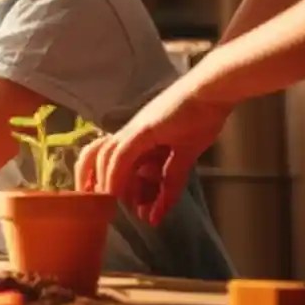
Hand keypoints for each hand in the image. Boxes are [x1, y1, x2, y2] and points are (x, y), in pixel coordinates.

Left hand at [75, 74, 232, 224]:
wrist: (212, 93)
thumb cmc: (202, 117)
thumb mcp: (185, 156)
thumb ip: (171, 180)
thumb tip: (157, 212)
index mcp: (136, 137)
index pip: (111, 161)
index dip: (107, 183)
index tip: (110, 206)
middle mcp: (129, 133)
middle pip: (96, 156)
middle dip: (92, 182)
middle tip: (97, 209)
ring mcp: (133, 130)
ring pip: (105, 158)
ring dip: (106, 185)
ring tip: (110, 209)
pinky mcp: (142, 130)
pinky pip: (122, 156)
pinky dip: (116, 177)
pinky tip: (116, 196)